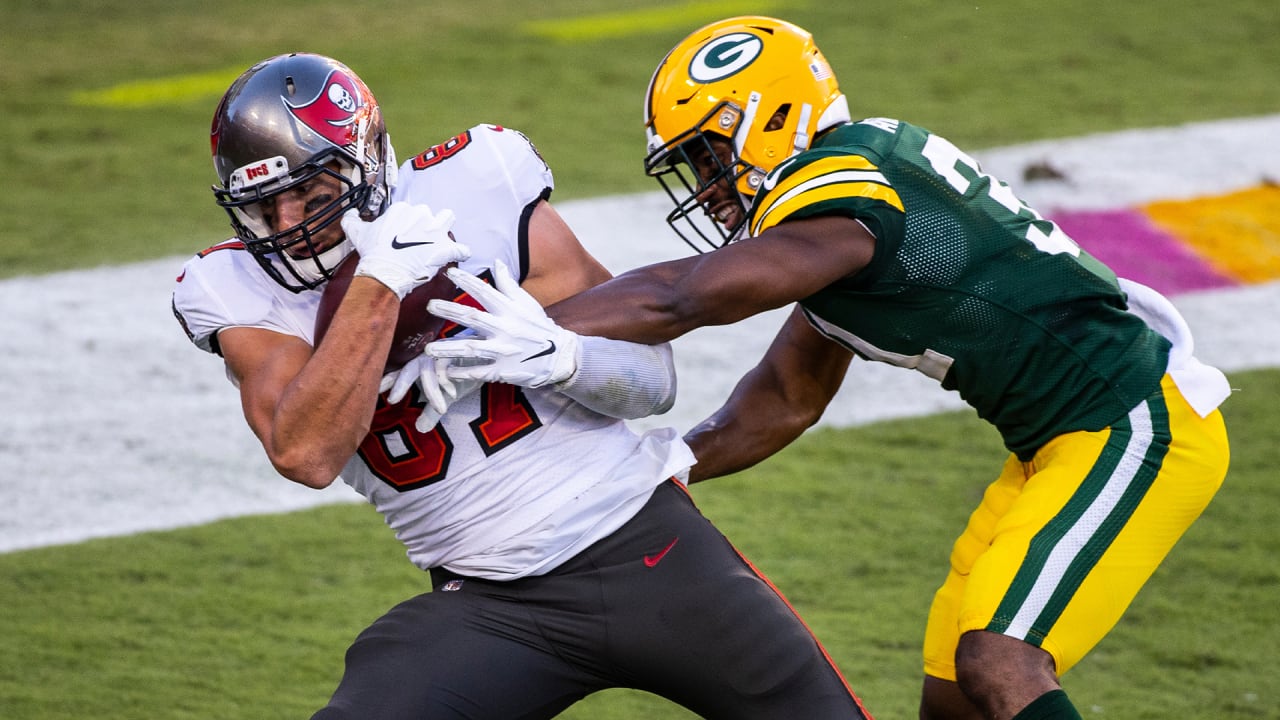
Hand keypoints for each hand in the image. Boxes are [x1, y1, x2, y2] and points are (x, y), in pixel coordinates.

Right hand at [341, 202, 469, 298]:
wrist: (384, 272)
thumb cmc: (373, 253)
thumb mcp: (357, 232)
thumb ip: (352, 219)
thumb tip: (350, 215)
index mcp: (403, 209)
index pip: (409, 211)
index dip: (406, 223)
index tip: (402, 234)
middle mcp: (421, 215)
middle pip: (428, 214)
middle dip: (425, 225)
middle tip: (418, 240)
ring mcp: (435, 231)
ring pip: (448, 219)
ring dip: (445, 228)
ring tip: (439, 239)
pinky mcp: (445, 248)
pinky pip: (461, 249)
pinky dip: (461, 253)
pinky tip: (457, 256)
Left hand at [379, 352, 480, 431]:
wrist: (486, 358)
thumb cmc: (460, 375)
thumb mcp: (444, 397)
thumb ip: (431, 412)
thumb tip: (420, 429)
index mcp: (419, 368)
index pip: (399, 375)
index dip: (386, 382)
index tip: (371, 393)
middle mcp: (427, 359)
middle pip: (409, 369)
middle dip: (400, 383)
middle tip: (392, 399)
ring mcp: (441, 354)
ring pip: (430, 371)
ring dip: (433, 390)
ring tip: (440, 408)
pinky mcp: (456, 351)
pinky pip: (449, 367)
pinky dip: (449, 381)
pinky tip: (453, 393)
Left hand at [425, 260, 579, 387]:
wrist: (558, 356)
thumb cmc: (539, 327)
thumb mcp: (527, 303)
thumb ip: (508, 284)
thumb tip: (496, 262)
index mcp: (509, 310)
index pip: (485, 292)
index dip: (467, 281)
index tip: (449, 272)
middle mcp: (505, 328)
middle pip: (472, 318)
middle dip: (449, 311)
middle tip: (429, 306)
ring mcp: (503, 351)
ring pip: (471, 348)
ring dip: (448, 349)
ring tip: (428, 349)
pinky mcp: (503, 370)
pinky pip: (478, 371)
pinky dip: (462, 372)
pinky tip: (446, 371)